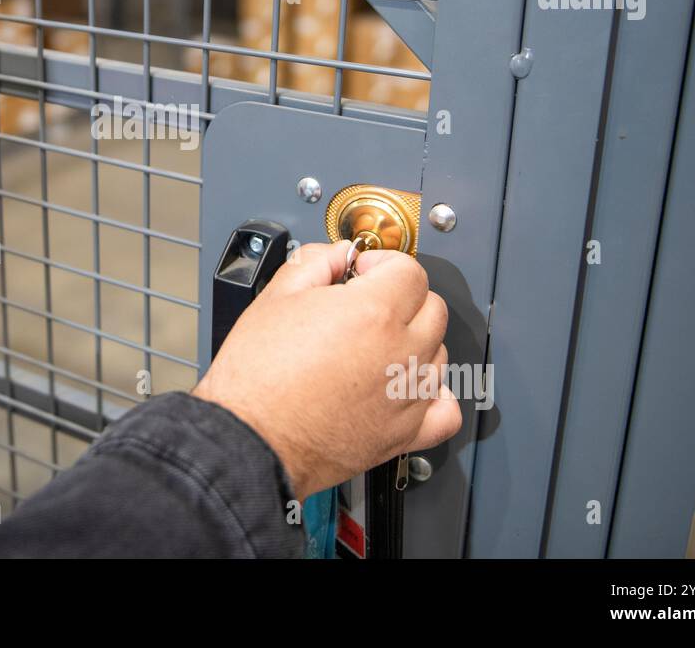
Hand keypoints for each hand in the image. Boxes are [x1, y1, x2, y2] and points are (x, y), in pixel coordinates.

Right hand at [192, 241, 461, 499]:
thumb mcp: (275, 297)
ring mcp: (406, 396)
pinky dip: (434, 394)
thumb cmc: (255, 378)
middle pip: (432, 308)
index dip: (382, 263)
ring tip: (375, 345)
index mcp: (372, 313)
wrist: (249, 439)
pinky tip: (407, 385)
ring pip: (439, 352)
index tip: (361, 271)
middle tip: (366, 302)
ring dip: (413, 340)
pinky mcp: (404, 434)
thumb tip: (339, 254)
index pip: (410, 271)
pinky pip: (445, 409)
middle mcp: (399, 353)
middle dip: (402, 296)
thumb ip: (315, 261)